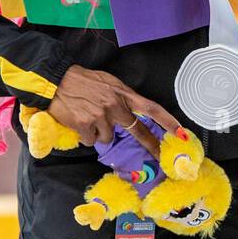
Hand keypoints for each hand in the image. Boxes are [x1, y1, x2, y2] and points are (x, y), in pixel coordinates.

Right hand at [47, 65, 181, 151]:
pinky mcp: (85, 125)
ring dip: (100, 133)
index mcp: (123, 93)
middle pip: (138, 130)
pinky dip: (86, 135)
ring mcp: (100, 116)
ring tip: (89, 118)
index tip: (182, 133)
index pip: (152, 108)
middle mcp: (115, 105)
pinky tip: (79, 122)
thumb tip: (130, 113)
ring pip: (108, 138)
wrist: (56, 81)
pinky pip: (91, 140)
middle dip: (150, 145)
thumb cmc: (83, 81)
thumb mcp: (108, 83)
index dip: (168, 122)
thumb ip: (122, 98)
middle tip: (159, 157)